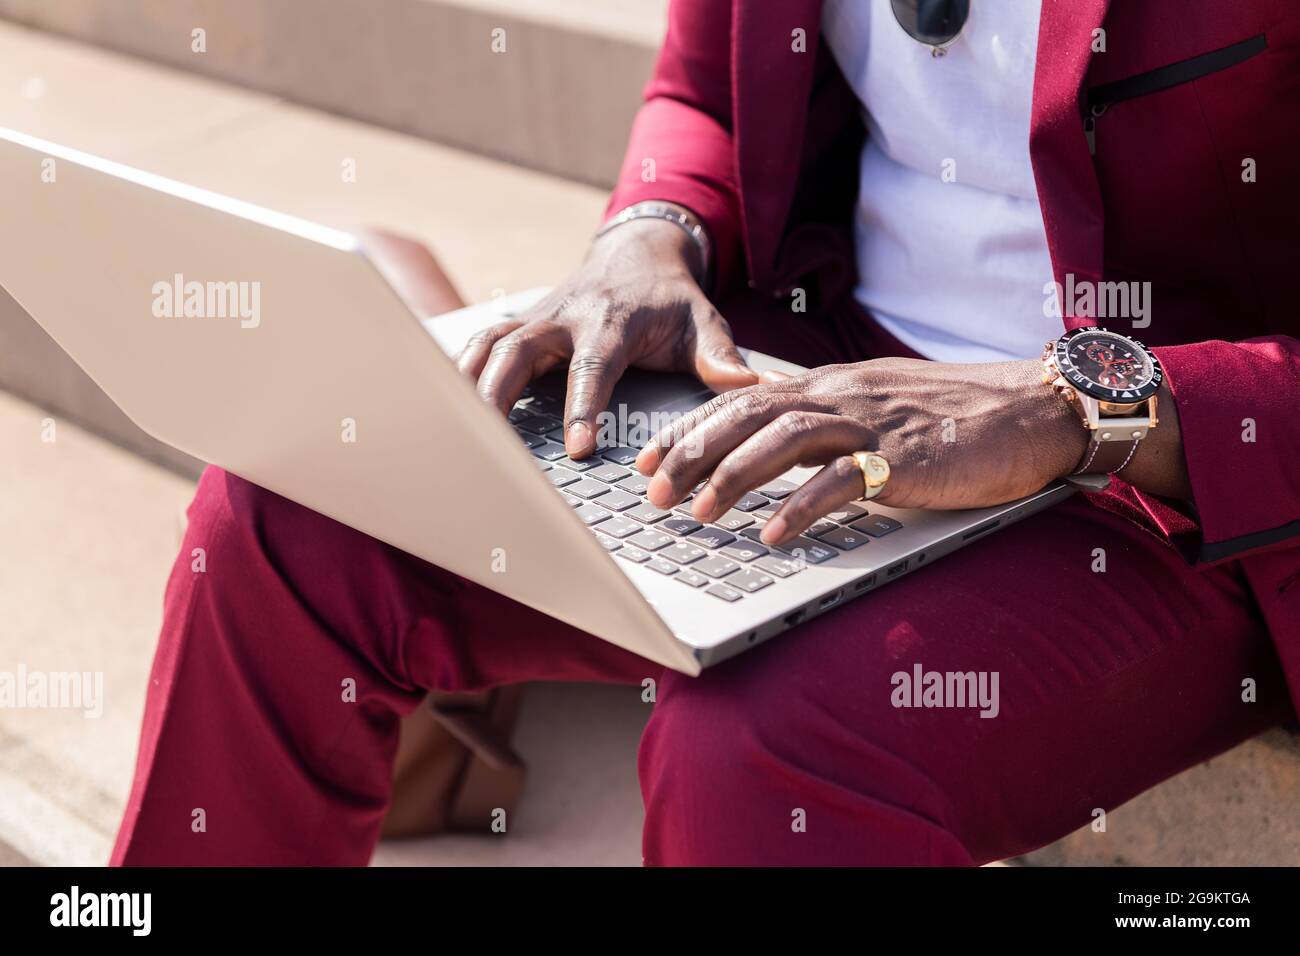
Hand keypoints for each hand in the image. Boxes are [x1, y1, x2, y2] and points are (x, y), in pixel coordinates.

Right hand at [456, 215, 759, 458]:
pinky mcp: (521, 325)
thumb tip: (749, 387)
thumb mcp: (704, 322)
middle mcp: (566, 318)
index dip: (583, 407)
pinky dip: (459, 369)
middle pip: (519, 351)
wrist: (638, 254)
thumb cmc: (672, 301)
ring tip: (455, 429)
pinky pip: (481, 343)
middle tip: (488, 441)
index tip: (579, 448)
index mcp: (612, 322)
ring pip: (490, 344)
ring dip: (468, 382)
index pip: (593, 367)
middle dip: (500, 393)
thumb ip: (721, 357)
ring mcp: (538, 319)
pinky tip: (444, 404)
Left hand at [635, 358, 1091, 545]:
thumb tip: (780, 447)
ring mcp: (874, 424)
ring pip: (786, 440)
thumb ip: (829, 422)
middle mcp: (843, 396)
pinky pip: (845, 481)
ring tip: (701, 512)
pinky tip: (775, 533)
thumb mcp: (878, 406)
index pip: (744, 400)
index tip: (649, 457)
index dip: (690, 428)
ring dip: (736, 477)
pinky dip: (804, 506)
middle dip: (693, 453)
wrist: (1035, 407)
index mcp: (832, 385)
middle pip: (749, 416)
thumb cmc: (958, 415)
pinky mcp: (907, 458)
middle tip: (653, 491)